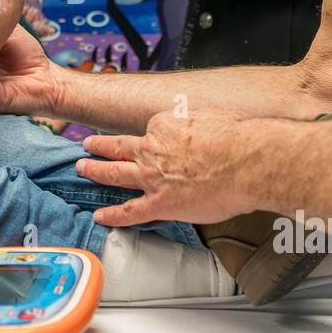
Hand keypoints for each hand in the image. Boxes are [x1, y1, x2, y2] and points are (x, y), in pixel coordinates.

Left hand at [75, 108, 282, 225]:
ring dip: (95, 171)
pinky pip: (129, 211)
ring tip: (83, 170)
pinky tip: (101, 216)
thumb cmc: (239, 138)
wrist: (248, 161)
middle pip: (118, 147)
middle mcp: (152, 149)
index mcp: (165, 126)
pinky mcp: (160, 203)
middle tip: (87, 146)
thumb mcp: (214, 116)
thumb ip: (201, 121)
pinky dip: (112, 215)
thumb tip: (208, 125)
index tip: (145, 139)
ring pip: (115, 173)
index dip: (147, 136)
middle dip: (99, 147)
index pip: (150, 132)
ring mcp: (152, 177)